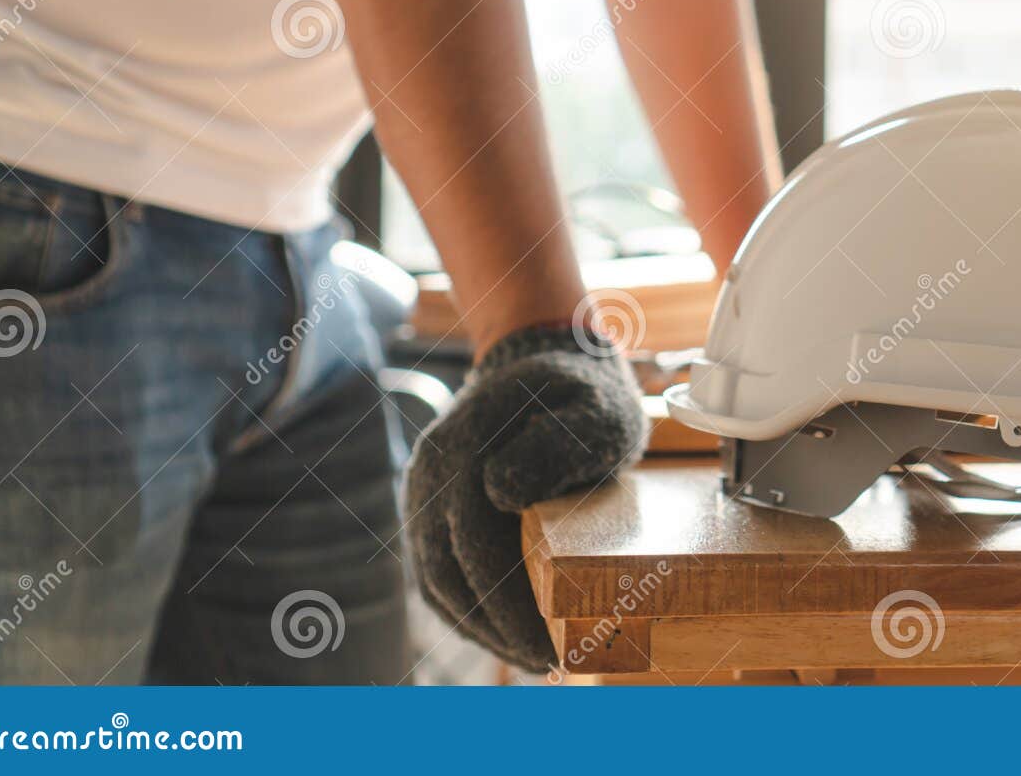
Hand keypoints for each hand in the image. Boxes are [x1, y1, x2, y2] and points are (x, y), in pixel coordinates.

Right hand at [403, 323, 646, 670]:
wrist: (545, 356)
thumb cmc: (582, 392)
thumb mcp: (595, 409)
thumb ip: (557, 444)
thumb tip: (500, 491)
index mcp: (465, 449)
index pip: (476, 548)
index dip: (509, 606)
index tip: (550, 645)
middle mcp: (433, 471)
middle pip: (449, 574)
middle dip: (496, 629)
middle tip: (546, 663)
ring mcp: (425, 487)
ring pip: (435, 579)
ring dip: (477, 626)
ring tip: (527, 655)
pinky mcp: (430, 503)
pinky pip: (435, 567)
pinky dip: (464, 606)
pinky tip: (499, 632)